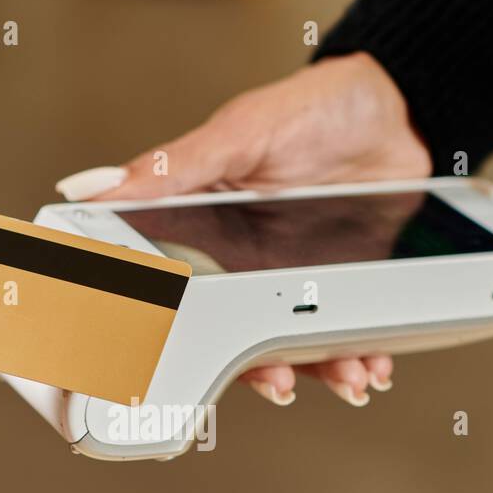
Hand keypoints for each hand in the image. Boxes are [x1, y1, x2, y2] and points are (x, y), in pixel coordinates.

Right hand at [55, 52, 431, 406]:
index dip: (180, 340)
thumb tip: (90, 186)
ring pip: (292, 347)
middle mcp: (245, 267)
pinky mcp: (343, 291)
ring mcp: (295, 283)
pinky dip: (358, 358)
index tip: (185, 372)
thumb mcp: (239, 134)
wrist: (401, 111)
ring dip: (318, 371)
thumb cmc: (314, 110)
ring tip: (347, 375)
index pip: (178, 299)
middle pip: (237, 338)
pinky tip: (371, 364)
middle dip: (259, 369)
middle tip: (278, 382)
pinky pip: (342, 338)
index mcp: (205, 234)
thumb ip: (172, 167)